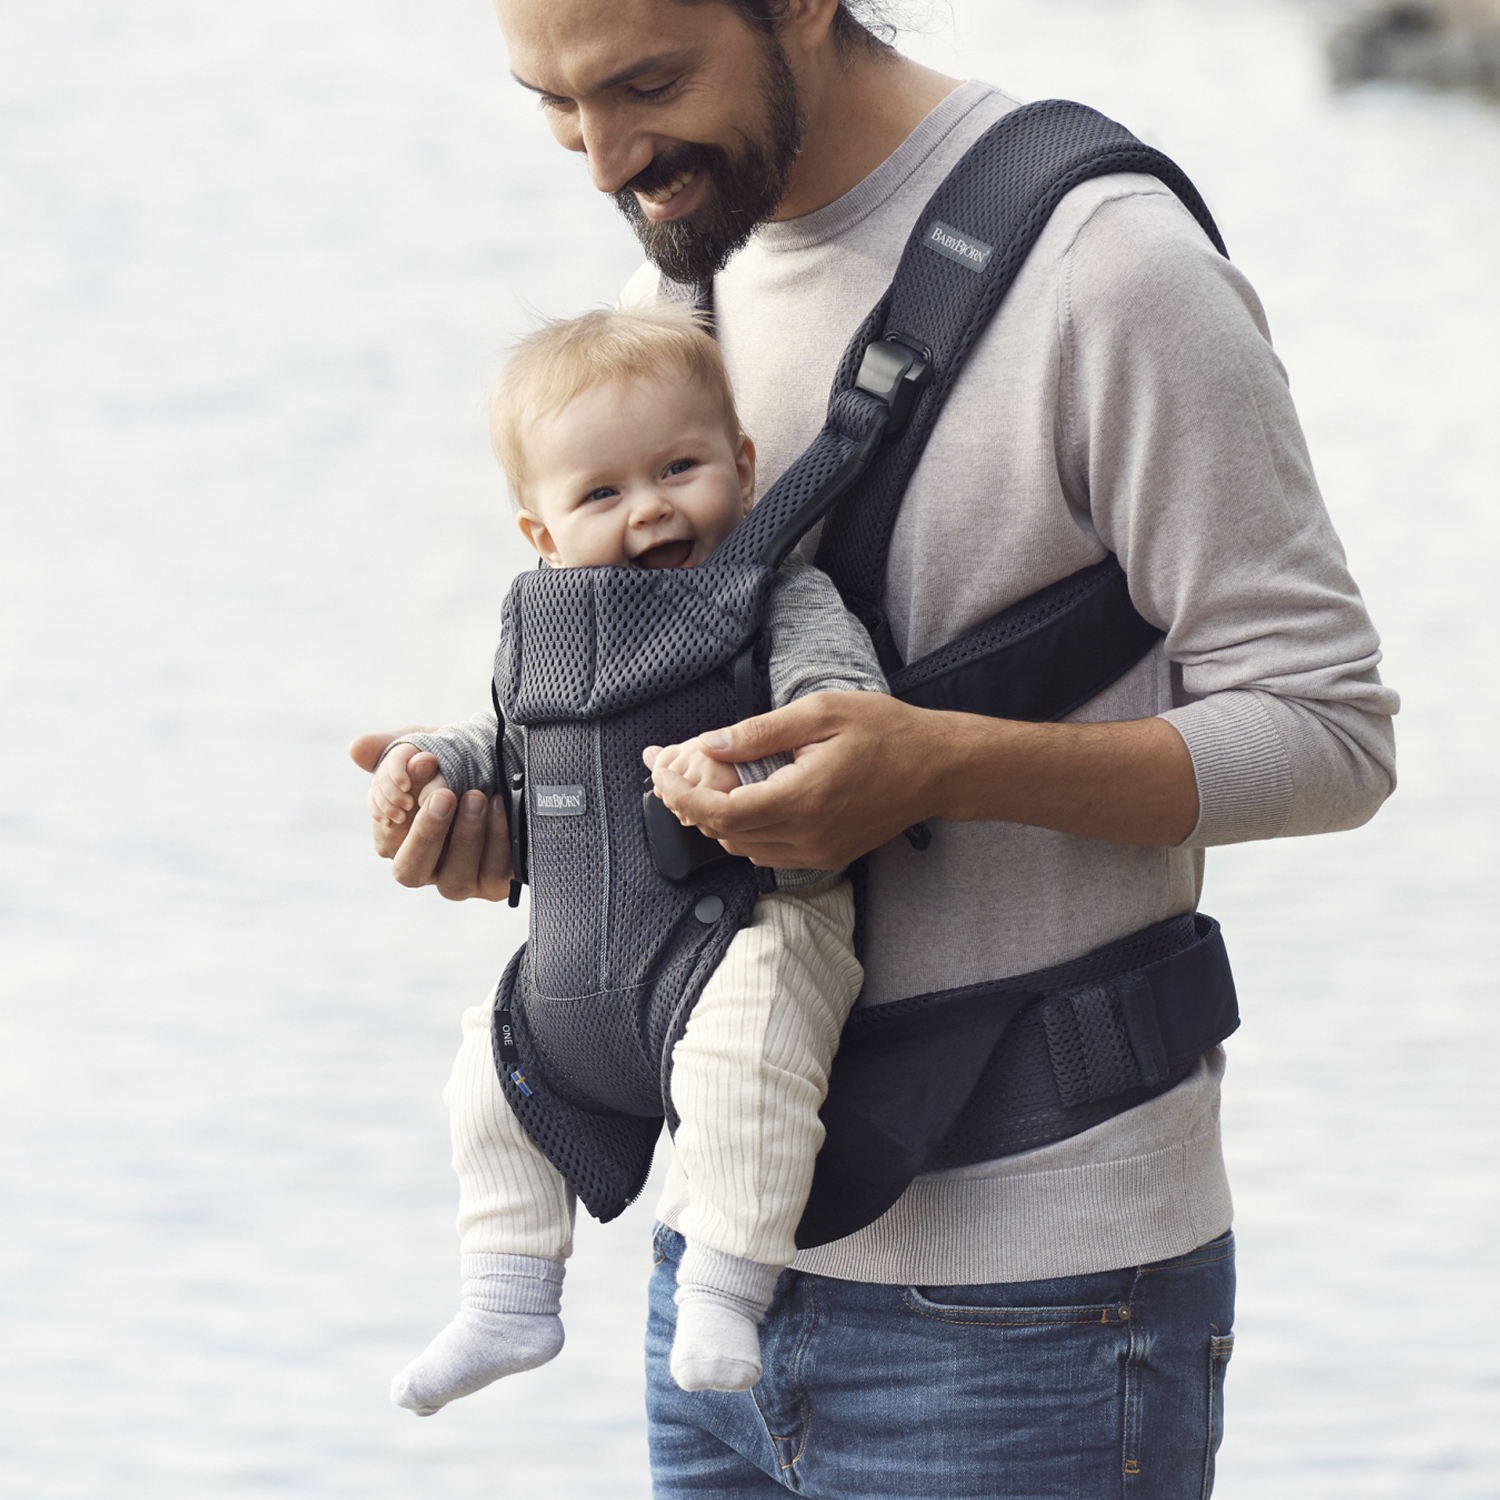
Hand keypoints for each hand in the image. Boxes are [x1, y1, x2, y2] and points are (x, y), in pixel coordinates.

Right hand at [349, 729, 514, 900]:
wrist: (506, 771)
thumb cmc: (454, 764)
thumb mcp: (424, 749)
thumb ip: (392, 750)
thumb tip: (358, 748)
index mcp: (399, 841)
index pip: (386, 838)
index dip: (395, 813)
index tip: (409, 783)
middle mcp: (426, 868)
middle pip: (410, 872)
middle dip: (426, 835)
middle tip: (443, 795)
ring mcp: (460, 879)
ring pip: (455, 880)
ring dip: (465, 837)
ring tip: (476, 796)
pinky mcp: (495, 883)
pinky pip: (494, 873)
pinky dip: (497, 838)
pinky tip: (498, 805)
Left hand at [647, 691, 1199, 862]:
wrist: (940, 768)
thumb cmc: (886, 732)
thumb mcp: (821, 714)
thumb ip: (761, 733)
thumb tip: (711, 744)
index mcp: (802, 798)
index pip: (720, 810)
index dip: (681, 795)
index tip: (658, 772)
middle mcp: (806, 835)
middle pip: (724, 833)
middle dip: (688, 804)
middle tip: (667, 772)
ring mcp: (818, 852)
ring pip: (744, 847)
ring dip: (715, 819)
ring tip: (699, 782)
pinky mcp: (828, 856)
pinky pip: (769, 852)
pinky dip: (744, 830)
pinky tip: (739, 800)